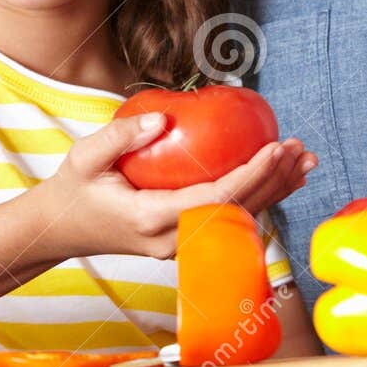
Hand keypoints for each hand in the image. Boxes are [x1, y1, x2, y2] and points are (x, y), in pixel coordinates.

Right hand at [32, 113, 316, 262]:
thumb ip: (121, 137)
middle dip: (274, 181)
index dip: (251, 176)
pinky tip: (281, 176)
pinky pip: (230, 219)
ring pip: (239, 220)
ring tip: (304, 161)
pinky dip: (259, 196)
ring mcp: (181, 247)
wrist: (62, 229)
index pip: (215, 200)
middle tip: (299, 148)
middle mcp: (173, 242)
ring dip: (275, 190)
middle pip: (237, 212)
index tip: (275, 148)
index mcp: (151, 220)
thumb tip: (166, 119)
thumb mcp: (84, 156)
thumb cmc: (73, 188)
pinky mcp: (186, 241)